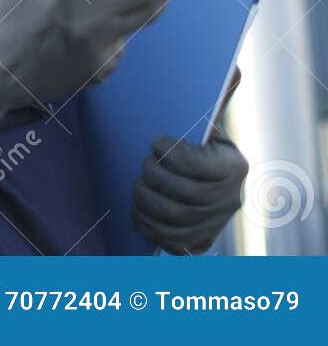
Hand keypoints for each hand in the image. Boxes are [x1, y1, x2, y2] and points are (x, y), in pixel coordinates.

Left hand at [132, 132, 247, 253]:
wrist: (226, 182)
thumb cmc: (209, 152)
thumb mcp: (212, 135)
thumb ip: (198, 130)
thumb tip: (179, 133)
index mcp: (233, 168)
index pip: (195, 163)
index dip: (168, 151)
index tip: (157, 143)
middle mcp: (229, 198)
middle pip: (183, 192)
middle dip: (153, 174)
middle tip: (147, 164)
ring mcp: (216, 222)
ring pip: (174, 218)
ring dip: (145, 199)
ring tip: (141, 185)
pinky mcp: (202, 240)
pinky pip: (171, 241)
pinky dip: (147, 226)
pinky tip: (139, 211)